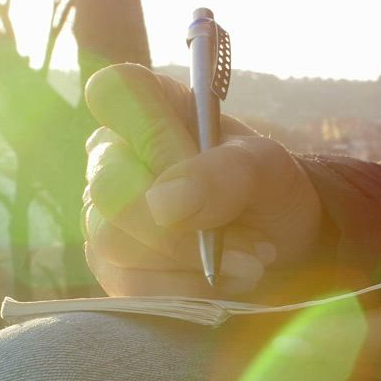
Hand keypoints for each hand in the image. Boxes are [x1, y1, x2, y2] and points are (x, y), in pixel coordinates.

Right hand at [82, 64, 322, 297]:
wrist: (277, 242)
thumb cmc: (266, 187)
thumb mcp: (266, 169)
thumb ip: (224, 173)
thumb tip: (162, 206)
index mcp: (148, 109)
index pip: (112, 92)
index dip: (150, 130)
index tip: (197, 156)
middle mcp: (112, 157)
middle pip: (112, 189)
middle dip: (184, 224)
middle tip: (248, 238)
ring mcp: (103, 214)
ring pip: (116, 243)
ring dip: (193, 261)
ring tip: (248, 260)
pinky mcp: (111, 266)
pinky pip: (130, 285)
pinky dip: (187, 289)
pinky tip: (223, 280)